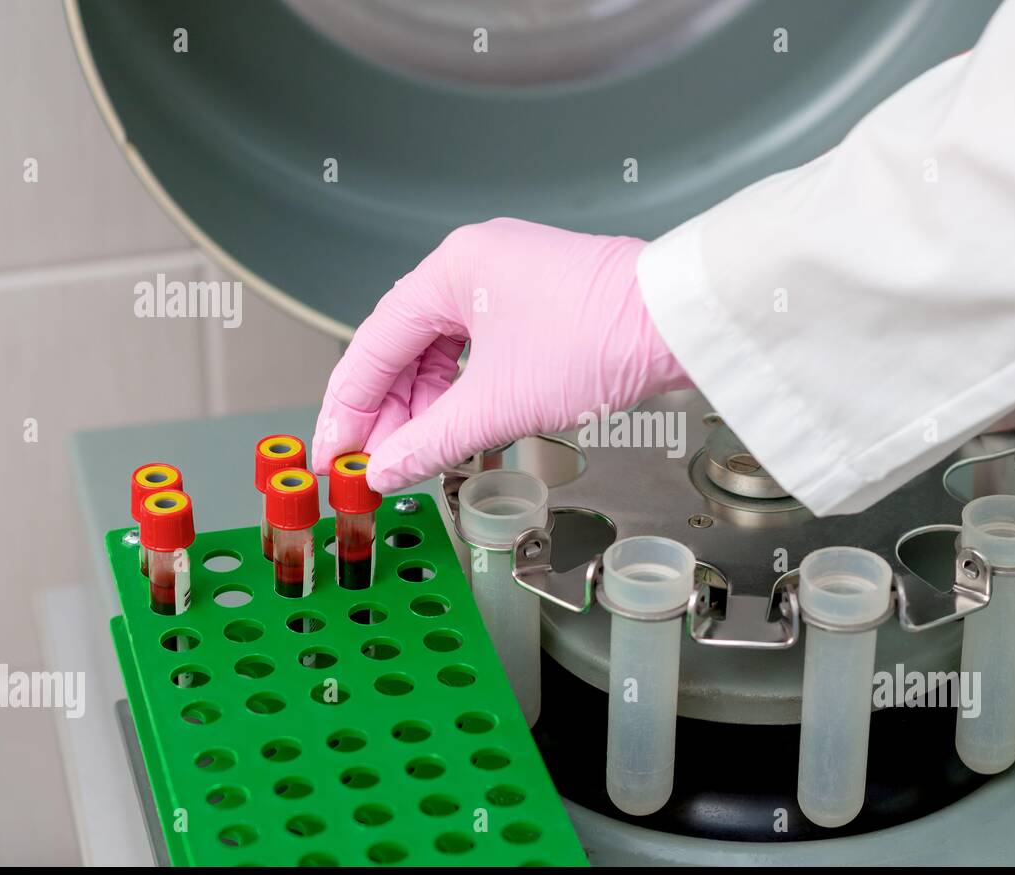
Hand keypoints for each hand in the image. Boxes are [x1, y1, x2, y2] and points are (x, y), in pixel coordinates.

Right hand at [311, 218, 691, 492]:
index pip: (375, 342)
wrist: (682, 323)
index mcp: (453, 268)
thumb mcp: (500, 403)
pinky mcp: (542, 304)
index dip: (348, 405)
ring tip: (414, 456)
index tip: (333, 450)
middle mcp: (478, 264)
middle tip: (370, 464)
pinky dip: (465, 393)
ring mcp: (512, 281)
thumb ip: (431, 441)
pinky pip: (482, 352)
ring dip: (427, 407)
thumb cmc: (600, 339)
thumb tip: (386, 470)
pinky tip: (458, 429)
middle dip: (388, 411)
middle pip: (407, 346)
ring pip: (445, 351)